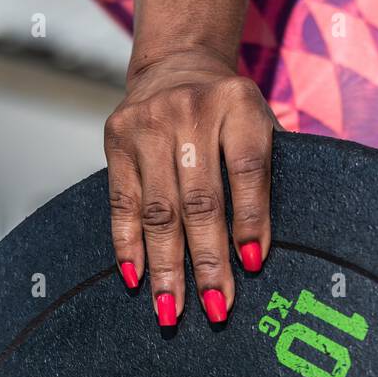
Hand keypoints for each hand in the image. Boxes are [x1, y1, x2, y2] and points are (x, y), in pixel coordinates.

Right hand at [104, 47, 276, 325]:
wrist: (176, 66)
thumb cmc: (227, 114)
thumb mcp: (258, 126)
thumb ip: (261, 178)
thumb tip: (252, 257)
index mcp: (238, 104)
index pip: (247, 170)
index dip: (250, 220)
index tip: (251, 266)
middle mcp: (190, 110)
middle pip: (200, 199)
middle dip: (207, 260)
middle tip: (215, 307)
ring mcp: (148, 123)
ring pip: (159, 210)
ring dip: (166, 267)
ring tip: (172, 310)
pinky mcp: (116, 138)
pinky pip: (122, 203)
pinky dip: (128, 245)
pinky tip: (136, 279)